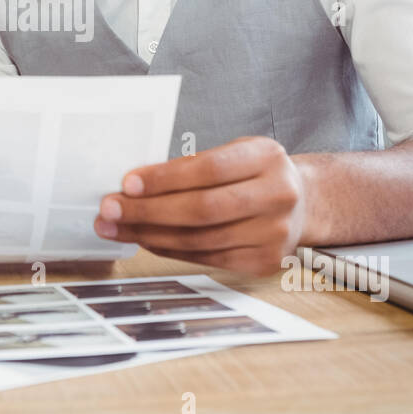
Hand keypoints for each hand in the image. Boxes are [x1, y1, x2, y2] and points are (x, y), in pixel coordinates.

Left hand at [93, 136, 308, 274]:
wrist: (302, 202)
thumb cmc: (255, 173)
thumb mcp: (235, 153)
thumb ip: (193, 166)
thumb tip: (134, 185)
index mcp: (266, 157)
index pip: (207, 169)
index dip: (164, 178)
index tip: (126, 183)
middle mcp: (277, 195)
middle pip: (202, 209)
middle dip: (148, 211)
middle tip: (110, 210)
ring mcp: (274, 233)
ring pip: (200, 239)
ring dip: (150, 235)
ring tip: (117, 228)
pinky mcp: (265, 260)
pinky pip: (207, 257)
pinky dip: (170, 249)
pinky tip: (146, 240)